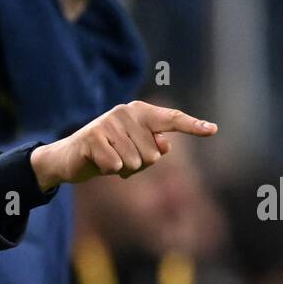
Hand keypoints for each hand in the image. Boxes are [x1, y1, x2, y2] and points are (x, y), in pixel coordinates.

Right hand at [30, 101, 217, 191]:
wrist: (70, 158)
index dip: (192, 126)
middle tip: (119, 160)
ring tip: (109, 160)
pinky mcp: (93, 136)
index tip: (212, 130)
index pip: (171, 119)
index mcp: (140, 113)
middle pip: (152, 154)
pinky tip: (98, 163)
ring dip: (121, 169)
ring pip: (134, 162)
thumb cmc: (108, 153)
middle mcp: (126, 113)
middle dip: (138, 166)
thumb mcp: (134, 152)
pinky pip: (115, 165)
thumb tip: (164, 146)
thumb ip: (153, 148)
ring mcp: (108, 122)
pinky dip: (108, 171)